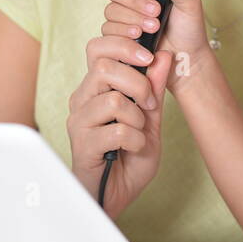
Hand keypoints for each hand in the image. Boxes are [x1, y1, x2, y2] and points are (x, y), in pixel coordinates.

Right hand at [67, 31, 173, 219]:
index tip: (150, 57)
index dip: (124, 44)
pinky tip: (133, 149)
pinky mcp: (82, 144)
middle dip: (137, 83)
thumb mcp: (150, 120)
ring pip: (112, 99)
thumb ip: (154, 89)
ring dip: (137, 117)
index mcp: (95, 88)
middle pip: (103, 66)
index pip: (99, 48)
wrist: (115, 197)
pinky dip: (135, 140)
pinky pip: (117, 130)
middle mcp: (82, 100)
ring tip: (139, 132)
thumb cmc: (129, 159)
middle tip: (149, 104)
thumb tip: (163, 55)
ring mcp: (79, 122)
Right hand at [101, 0, 210, 86]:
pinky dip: (125, 32)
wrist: (186, 56)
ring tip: (154, 27)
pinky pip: (109, 29)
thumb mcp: (189, 2)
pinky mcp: (118, 36)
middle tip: (156, 11)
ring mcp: (122, 17)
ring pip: (111, 10)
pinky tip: (141, 36)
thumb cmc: (189, 28)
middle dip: (134, 0)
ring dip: (133, 18)